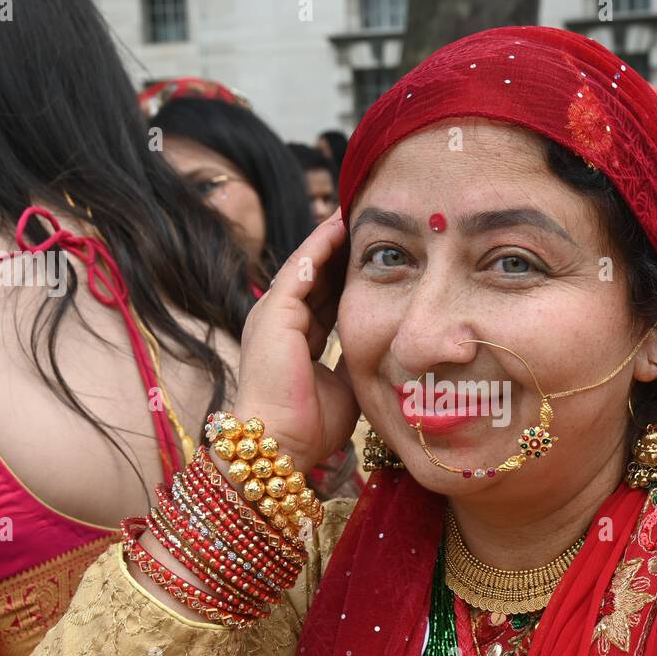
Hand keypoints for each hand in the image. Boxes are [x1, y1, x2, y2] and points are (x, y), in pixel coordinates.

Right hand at [231, 211, 358, 471]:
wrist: (281, 443)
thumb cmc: (310, 425)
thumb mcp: (343, 383)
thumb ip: (354, 358)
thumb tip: (383, 346)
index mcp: (296, 339)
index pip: (325, 298)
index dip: (348, 277)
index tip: (375, 258)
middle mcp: (281, 321)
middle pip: (317, 277)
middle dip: (341, 252)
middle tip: (370, 225)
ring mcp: (274, 314)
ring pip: (308, 266)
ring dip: (331, 239)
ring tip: (355, 212)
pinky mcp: (275, 311)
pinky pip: (301, 268)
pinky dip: (320, 245)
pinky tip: (339, 224)